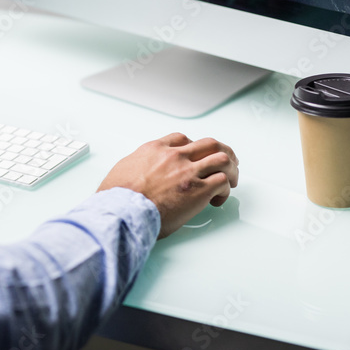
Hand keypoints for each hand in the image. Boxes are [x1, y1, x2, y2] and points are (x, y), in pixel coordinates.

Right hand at [98, 133, 237, 237]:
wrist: (123, 210)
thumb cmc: (118, 197)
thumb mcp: (122, 169)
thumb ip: (135, 165)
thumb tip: (135, 172)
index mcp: (155, 150)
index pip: (182, 139)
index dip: (194, 147)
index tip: (197, 156)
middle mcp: (175, 157)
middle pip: (209, 144)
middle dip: (222, 152)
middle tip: (227, 162)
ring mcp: (188, 172)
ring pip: (222, 158)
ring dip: (231, 169)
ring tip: (231, 180)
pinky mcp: (198, 190)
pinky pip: (223, 181)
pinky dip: (225, 189)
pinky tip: (218, 199)